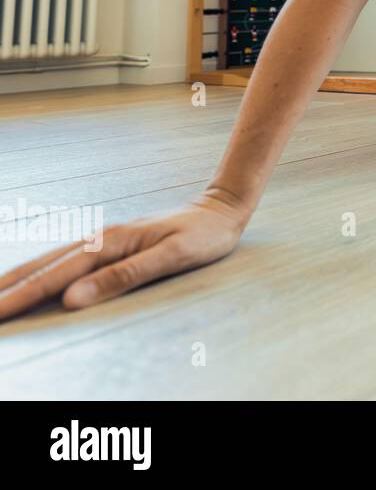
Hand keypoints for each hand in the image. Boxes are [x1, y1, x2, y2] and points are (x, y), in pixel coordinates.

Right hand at [0, 189, 247, 321]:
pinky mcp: (110, 244)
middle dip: (8, 289)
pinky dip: (40, 270)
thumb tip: (74, 299)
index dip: (23, 297)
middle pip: (43, 267)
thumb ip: (125, 276)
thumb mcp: (173, 256)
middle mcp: (100, 238)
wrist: (221, 209)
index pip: (57, 276)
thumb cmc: (204, 236)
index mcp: (111, 243)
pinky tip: (31, 277)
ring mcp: (103, 239)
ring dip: (18, 278)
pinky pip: (65, 259)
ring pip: (50, 260)